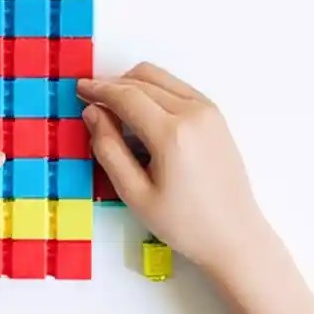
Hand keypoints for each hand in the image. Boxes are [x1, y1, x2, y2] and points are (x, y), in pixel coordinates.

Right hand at [78, 63, 261, 276]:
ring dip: (133, 84)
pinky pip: (177, 87)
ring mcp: (208, 111)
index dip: (99, 89)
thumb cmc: (185, 224)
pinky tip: (142, 112)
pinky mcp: (215, 116)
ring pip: (161, 78)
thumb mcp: (135, 194)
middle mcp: (194, 113)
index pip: (126, 96)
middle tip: (90, 97)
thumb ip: (109, 149)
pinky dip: (154, 90)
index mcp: (172, 134)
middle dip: (112, 85)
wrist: (234, 235)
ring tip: (113, 106)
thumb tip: (93, 113)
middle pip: (143, 80)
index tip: (79, 88)